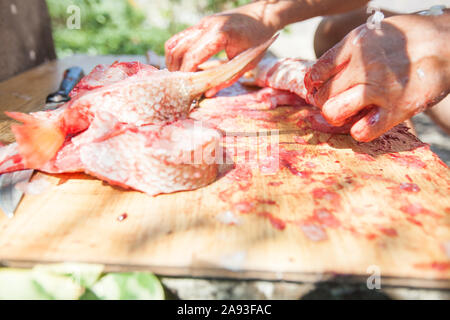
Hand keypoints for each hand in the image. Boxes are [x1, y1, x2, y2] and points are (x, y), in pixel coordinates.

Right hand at [165, 8, 275, 96]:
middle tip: (178, 87)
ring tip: (178, 78)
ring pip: (174, 42)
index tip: (183, 89)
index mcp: (220, 34)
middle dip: (176, 70)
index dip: (185, 73)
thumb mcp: (246, 64)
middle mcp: (206, 25)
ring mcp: (201, 23)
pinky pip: (180, 39)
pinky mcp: (199, 25)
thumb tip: (207, 94)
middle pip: (179, 49)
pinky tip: (183, 66)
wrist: (262, 16)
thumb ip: (226, 80)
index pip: (193, 56)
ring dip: (172, 61)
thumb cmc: (258, 41)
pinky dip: (177, 54)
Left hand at [305, 13, 449, 141]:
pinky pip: (362, 132)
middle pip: (322, 96)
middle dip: (325, 103)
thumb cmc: (408, 41)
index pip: (316, 73)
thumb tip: (321, 76)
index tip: (319, 90)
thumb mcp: (374, 33)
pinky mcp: (396, 109)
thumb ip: (348, 52)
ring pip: (333, 113)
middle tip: (337, 102)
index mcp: (354, 45)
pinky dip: (360, 131)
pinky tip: (367, 122)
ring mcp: (378, 88)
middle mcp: (362, 66)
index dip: (314, 86)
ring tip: (349, 113)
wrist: (449, 44)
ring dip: (337, 117)